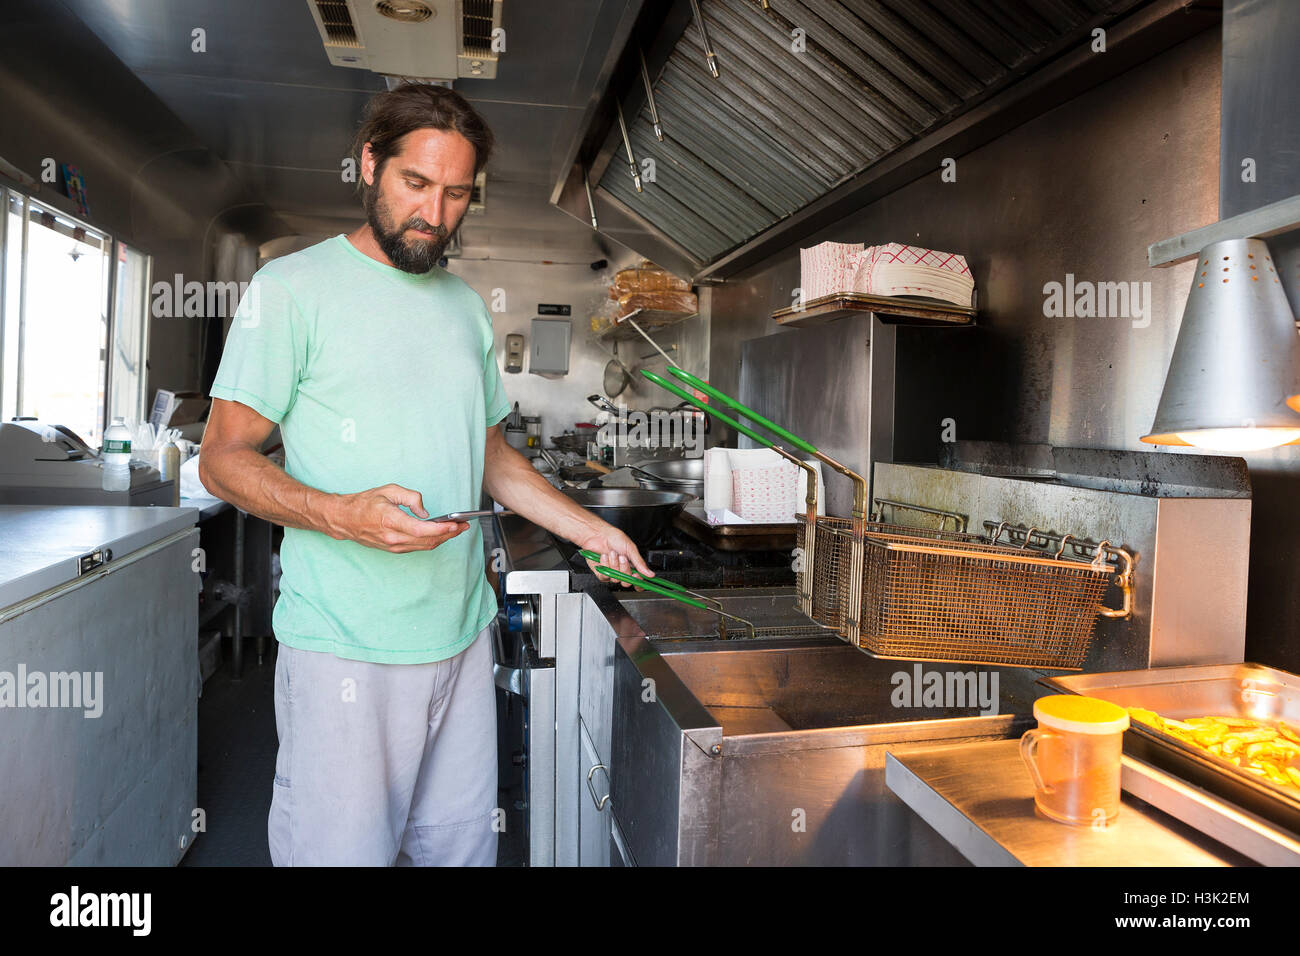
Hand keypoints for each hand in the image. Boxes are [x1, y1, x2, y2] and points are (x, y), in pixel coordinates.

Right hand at [329, 483, 468, 553]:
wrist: (344, 519)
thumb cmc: (364, 503)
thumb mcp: (389, 490)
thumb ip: (411, 498)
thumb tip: (425, 512)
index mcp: (390, 520)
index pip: (421, 530)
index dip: (441, 529)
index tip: (456, 524)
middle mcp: (392, 537)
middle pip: (427, 540)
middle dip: (449, 534)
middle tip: (464, 526)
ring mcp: (393, 546)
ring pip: (424, 546)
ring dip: (442, 539)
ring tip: (457, 530)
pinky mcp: (393, 549)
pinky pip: (417, 547)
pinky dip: (432, 541)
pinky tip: (441, 534)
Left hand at [579, 525, 653, 587]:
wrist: (598, 534)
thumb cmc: (614, 538)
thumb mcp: (630, 548)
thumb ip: (640, 563)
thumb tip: (650, 574)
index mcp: (632, 566)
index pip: (638, 581)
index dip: (638, 582)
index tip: (636, 575)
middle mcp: (622, 571)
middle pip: (626, 582)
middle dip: (624, 569)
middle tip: (622, 557)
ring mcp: (612, 573)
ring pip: (615, 578)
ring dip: (614, 564)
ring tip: (612, 553)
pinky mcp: (601, 573)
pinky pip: (604, 576)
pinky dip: (605, 565)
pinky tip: (604, 556)